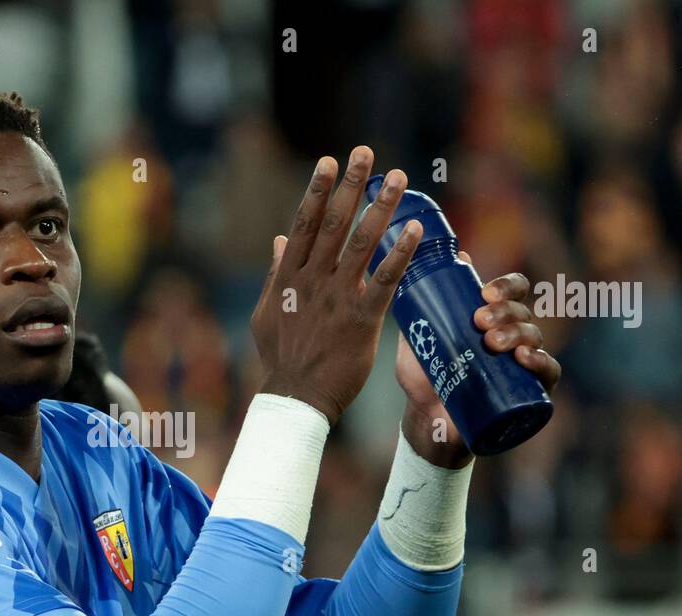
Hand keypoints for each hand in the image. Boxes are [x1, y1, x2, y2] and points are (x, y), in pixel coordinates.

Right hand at [252, 148, 421, 425]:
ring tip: (398, 178)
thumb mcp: (267, 314)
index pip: (304, 224)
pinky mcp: (361, 319)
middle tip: (365, 152)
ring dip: (380, 208)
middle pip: (333, 223)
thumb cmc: (282, 358)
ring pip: (360, 244)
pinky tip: (415, 231)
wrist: (296, 397)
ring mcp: (336, 298)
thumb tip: (280, 240)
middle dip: (350, 185)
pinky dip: (399, 254)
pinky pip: (384, 281)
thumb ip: (275, 275)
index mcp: (288, 277)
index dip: (317, 190)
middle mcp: (311, 281)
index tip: (329, 161)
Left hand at [396, 252, 561, 465]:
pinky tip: (525, 357)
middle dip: (504, 311)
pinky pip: (549, 371)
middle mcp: (512, 336)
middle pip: (521, 311)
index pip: (512, 291)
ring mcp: (523, 363)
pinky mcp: (531, 391)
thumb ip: (417, 308)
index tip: (484, 293)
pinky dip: (542, 361)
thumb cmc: (426, 377)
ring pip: (534, 336)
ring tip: (492, 342)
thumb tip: (416, 266)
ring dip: (516, 333)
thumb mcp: (416, 340)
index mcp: (492, 319)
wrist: (428, 420)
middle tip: (480, 321)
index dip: (506, 286)